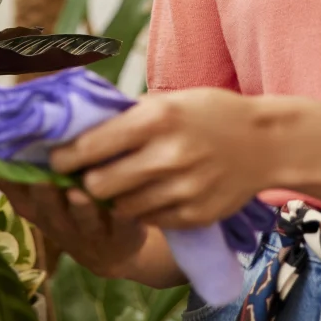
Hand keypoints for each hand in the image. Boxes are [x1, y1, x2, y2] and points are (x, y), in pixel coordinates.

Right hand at [0, 178, 147, 279]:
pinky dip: (120, 216)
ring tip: (78, 193)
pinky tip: (119, 202)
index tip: (7, 154)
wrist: (113, 251)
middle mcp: (58, 223)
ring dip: (79, 208)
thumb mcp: (41, 195)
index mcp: (37, 209)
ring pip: (83, 220)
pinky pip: (121, 226)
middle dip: (44, 194)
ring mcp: (89, 232)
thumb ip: (20, 172)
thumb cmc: (71, 209)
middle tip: (43, 176)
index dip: (10, 179)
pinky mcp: (121, 235)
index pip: (18, 195)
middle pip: (48, 210)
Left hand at [49, 88, 275, 231]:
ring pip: (121, 206)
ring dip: (115, 196)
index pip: (93, 145)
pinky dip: (143, 208)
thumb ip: (131, 115)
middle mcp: (168, 154)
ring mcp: (182, 189)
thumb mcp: (172, 100)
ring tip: (122, 181)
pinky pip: (148, 219)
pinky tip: (151, 191)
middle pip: (99, 184)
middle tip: (85, 174)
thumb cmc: (213, 113)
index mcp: (158, 117)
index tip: (55, 158)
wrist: (265, 142)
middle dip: (86, 181)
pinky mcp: (193, 214)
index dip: (66, 156)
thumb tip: (82, 124)